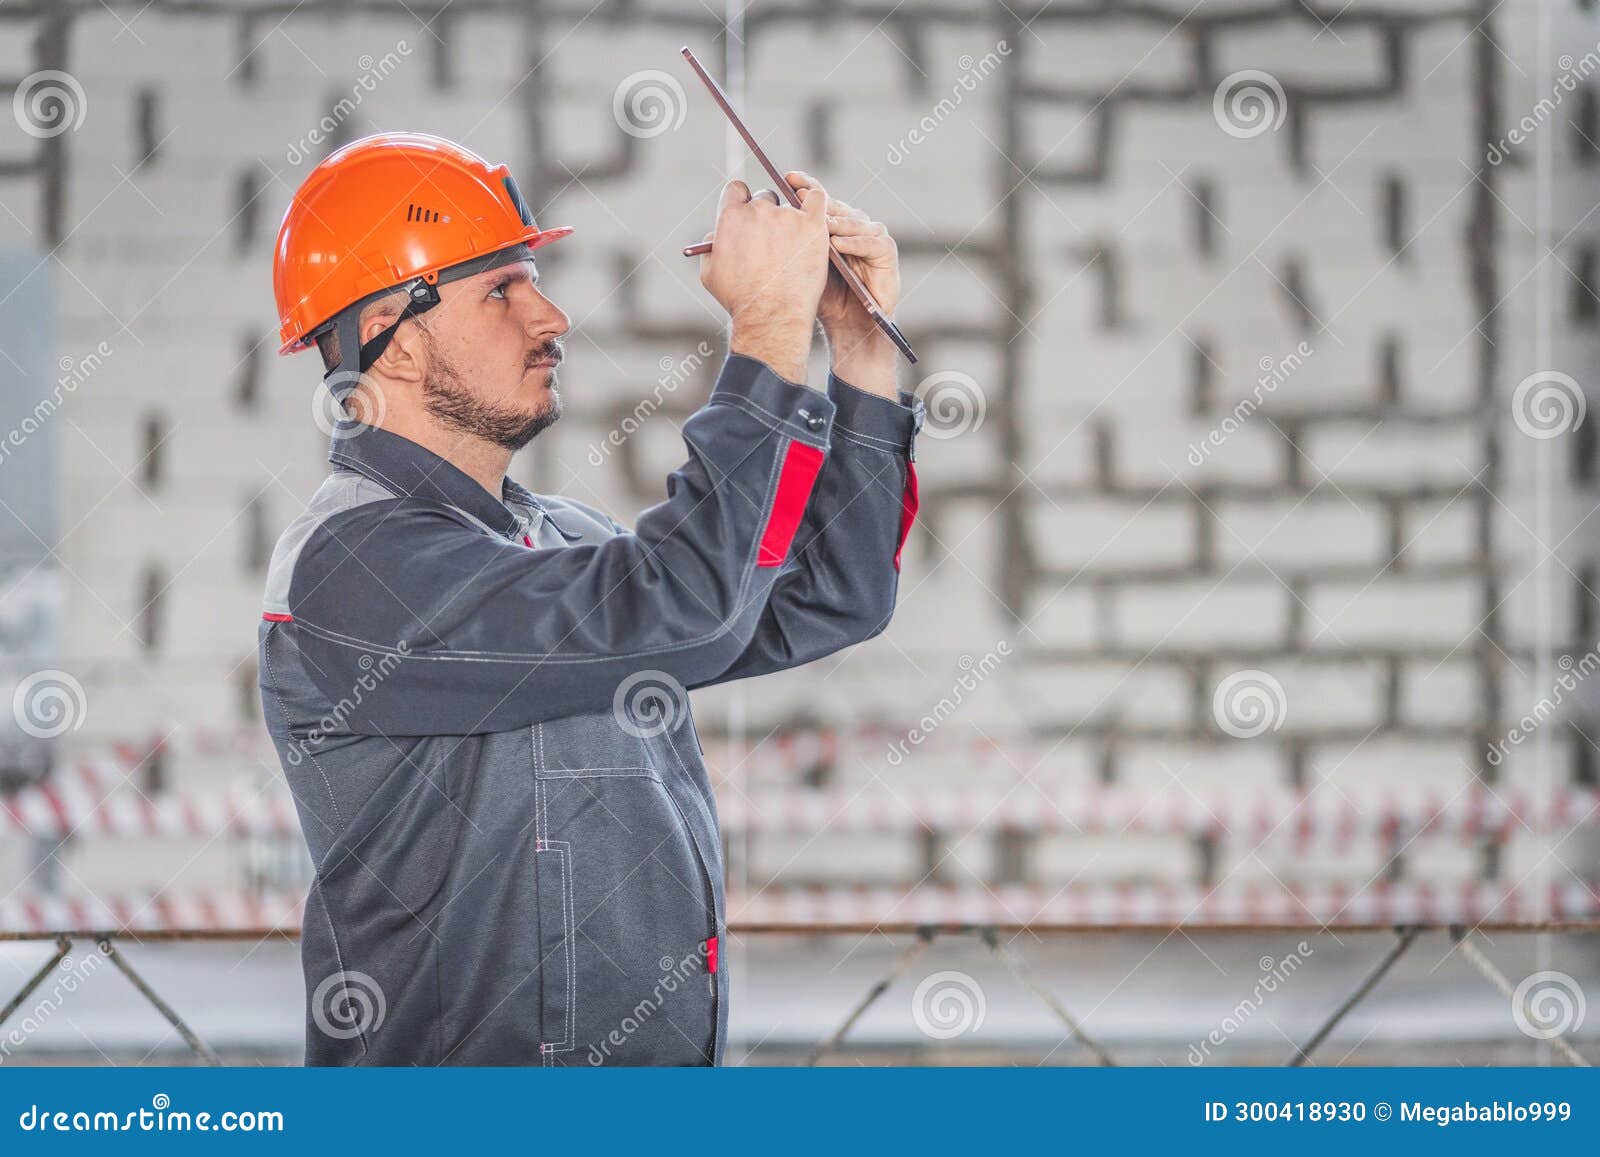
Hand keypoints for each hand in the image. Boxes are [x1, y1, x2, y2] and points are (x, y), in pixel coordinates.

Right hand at [698, 179, 829, 380]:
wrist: (772, 317)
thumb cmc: (740, 301)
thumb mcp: (710, 275)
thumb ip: (711, 246)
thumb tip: (717, 233)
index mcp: (731, 216)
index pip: (737, 189)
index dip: (742, 201)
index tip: (748, 212)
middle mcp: (759, 210)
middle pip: (764, 197)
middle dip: (767, 214)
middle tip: (772, 237)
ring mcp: (788, 216)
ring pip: (790, 206)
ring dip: (790, 220)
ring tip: (792, 249)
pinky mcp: (813, 225)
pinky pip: (818, 198)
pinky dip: (815, 200)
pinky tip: (814, 210)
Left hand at [784, 171, 899, 351]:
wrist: (849, 325)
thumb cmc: (822, 297)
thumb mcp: (800, 268)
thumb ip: (788, 245)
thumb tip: (758, 221)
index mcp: (832, 225)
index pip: (819, 198)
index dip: (806, 185)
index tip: (788, 177)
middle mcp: (853, 225)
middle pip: (837, 206)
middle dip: (819, 199)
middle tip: (803, 194)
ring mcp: (872, 236)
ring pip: (854, 221)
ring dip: (837, 222)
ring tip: (819, 223)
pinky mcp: (887, 253)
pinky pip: (872, 242)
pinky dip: (855, 243)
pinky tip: (838, 244)